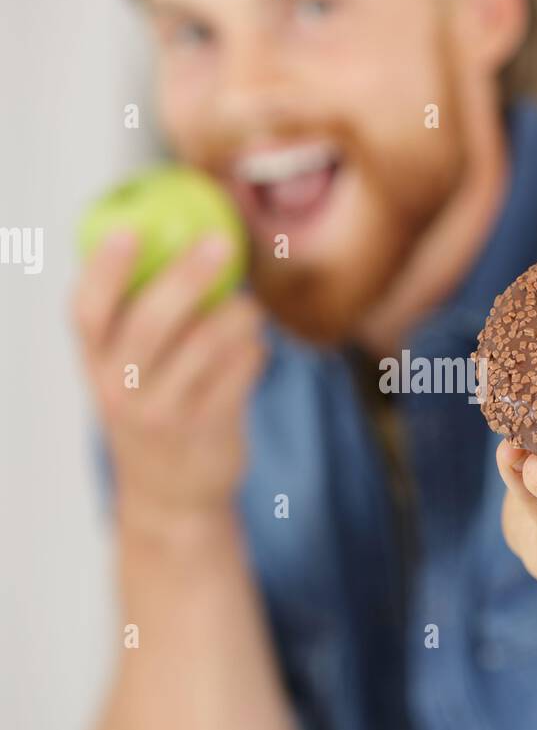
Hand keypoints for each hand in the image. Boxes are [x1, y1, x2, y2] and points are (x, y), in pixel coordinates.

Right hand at [72, 230, 267, 519]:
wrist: (171, 497)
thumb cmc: (150, 410)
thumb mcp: (123, 373)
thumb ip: (136, 318)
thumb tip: (179, 237)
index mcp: (94, 364)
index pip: (86, 311)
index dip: (104, 270)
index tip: (130, 232)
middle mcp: (121, 389)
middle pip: (151, 320)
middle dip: (188, 275)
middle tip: (221, 242)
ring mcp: (165, 412)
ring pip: (209, 342)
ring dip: (239, 312)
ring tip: (248, 308)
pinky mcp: (210, 428)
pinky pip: (243, 368)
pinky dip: (256, 348)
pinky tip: (255, 349)